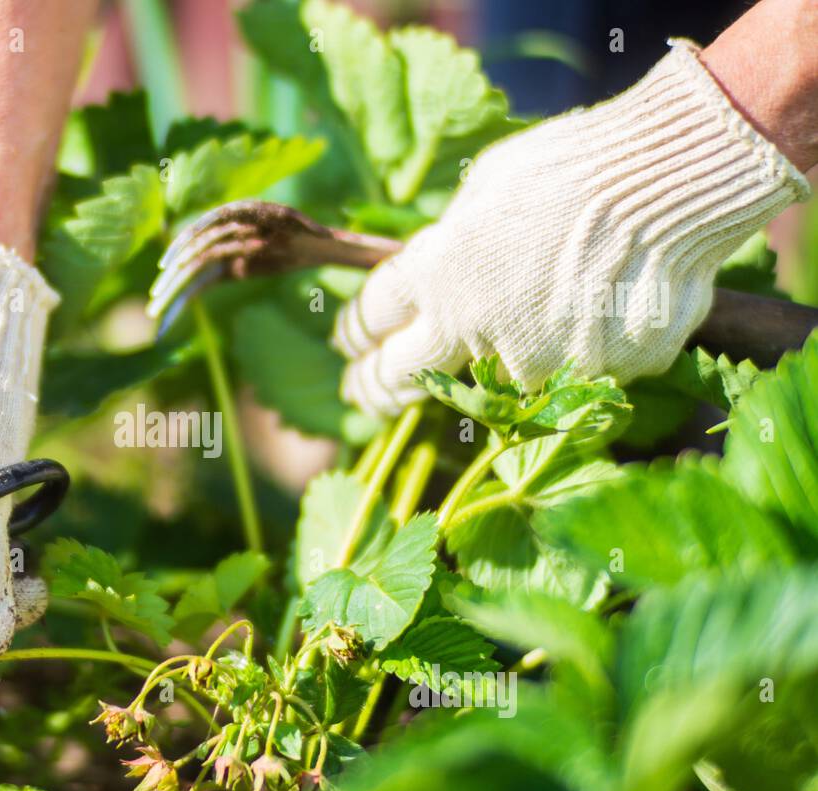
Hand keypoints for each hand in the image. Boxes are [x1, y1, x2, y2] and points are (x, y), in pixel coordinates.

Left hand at [334, 40, 809, 416]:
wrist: (672, 182)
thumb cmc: (573, 164)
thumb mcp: (487, 186)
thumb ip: (452, 239)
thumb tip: (436, 261)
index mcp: (434, 275)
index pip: (371, 319)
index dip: (355, 333)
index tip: (350, 341)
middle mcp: (471, 332)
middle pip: (398, 379)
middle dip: (373, 389)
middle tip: (362, 394)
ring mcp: (533, 365)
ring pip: (491, 385)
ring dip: (492, 367)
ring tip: (514, 334)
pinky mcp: (590, 380)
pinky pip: (570, 377)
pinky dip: (574, 355)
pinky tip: (596, 315)